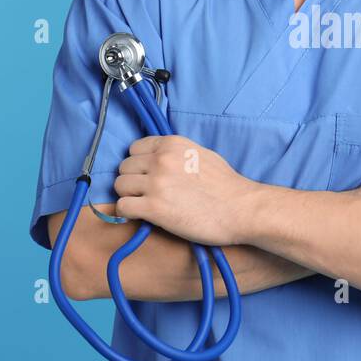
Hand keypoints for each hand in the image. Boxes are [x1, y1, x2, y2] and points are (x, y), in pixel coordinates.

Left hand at [114, 135, 260, 246]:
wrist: (241, 209)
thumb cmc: (226, 185)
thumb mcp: (201, 154)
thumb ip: (176, 153)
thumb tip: (157, 158)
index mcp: (171, 144)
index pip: (134, 148)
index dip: (139, 164)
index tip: (147, 176)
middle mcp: (161, 160)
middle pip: (124, 167)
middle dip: (133, 181)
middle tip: (147, 193)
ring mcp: (156, 184)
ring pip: (120, 186)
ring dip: (129, 196)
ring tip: (145, 205)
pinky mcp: (154, 208)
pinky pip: (123, 207)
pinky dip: (128, 213)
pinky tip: (142, 216)